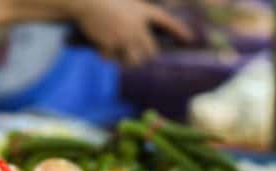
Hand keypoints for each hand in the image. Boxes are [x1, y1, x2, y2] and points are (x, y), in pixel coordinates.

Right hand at [69, 0, 191, 65]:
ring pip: (133, 60)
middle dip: (143, 56)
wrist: (85, 2)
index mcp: (142, 12)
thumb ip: (138, 18)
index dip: (179, 30)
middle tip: (134, 55)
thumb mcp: (127, 3)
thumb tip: (141, 40)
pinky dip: (106, 55)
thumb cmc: (104, 1)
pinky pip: (112, 58)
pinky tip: (101, 47)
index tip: (189, 39)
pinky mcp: (111, 45)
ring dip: (127, 61)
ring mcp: (124, 37)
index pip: (166, 21)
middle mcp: (137, 27)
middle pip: (150, 52)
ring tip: (119, 56)